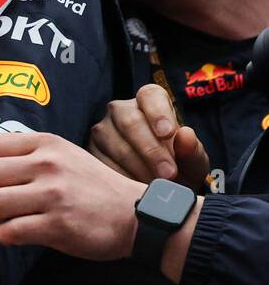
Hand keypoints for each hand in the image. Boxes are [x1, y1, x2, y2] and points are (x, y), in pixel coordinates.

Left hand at [0, 133, 145, 261]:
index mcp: (45, 144)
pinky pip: (10, 231)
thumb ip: (26, 156)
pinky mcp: (59, 225)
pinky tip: (12, 234)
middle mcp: (47, 165)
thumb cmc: (91, 187)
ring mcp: (53, 195)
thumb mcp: (63, 156)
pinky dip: (3, 235)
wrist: (137, 215)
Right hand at [89, 84, 209, 189]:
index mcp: (150, 101)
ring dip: (138, 167)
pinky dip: (122, 177)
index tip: (168, 134)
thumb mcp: (192, 160)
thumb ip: (192, 149)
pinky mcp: (91, 151)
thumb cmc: (179, 165)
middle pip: (130, 122)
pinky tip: (137, 188)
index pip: (150, 97)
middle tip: (168, 174)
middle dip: (151, 150)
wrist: (160, 186)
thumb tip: (185, 135)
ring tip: (157, 186)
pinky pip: (103, 162)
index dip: (158, 113)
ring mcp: (102, 130)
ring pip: (115, 144)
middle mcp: (121, 110)